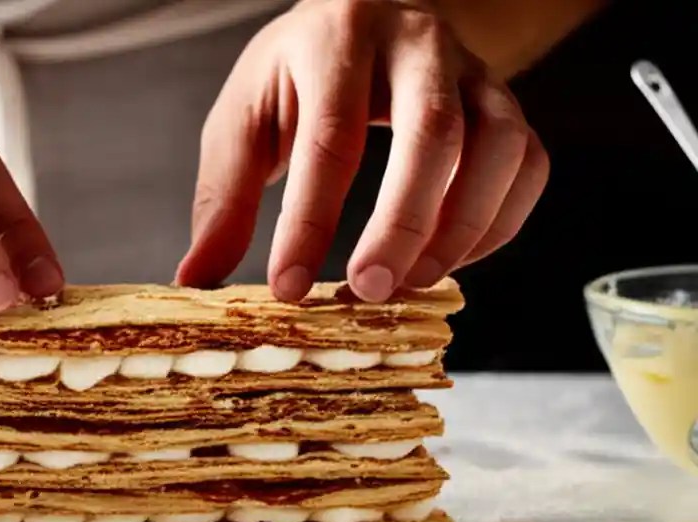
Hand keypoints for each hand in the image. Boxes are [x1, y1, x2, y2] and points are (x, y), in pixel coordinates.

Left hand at [178, 0, 548, 300]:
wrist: (358, 16)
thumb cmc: (294, 76)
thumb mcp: (242, 122)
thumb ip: (223, 198)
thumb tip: (197, 279)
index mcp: (336, 37)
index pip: (330, 137)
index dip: (311, 221)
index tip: (291, 286)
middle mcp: (416, 42)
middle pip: (433, 133)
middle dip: (402, 225)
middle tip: (367, 290)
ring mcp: (472, 67)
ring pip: (499, 144)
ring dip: (462, 228)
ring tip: (412, 283)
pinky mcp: (507, 98)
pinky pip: (528, 162)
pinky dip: (499, 222)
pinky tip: (451, 261)